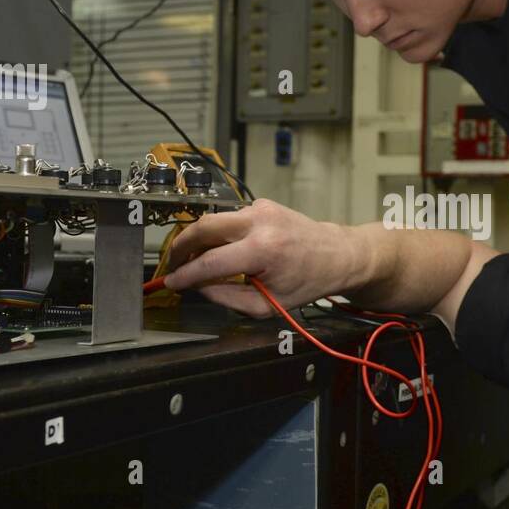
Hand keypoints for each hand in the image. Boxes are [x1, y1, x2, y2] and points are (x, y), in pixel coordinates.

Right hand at [163, 198, 354, 316]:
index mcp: (263, 250)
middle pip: (203, 228)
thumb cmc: (308, 282)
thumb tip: (198, 287)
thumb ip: (228, 297)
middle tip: (172, 264)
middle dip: (180, 247)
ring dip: (196, 238)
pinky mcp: (262, 204)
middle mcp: (260, 223)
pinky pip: (229, 218)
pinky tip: (222, 248)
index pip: (210, 262)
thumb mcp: (267, 305)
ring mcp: (260, 209)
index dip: (185, 274)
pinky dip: (219, 233)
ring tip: (189, 258)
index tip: (171, 282)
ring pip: (212, 219)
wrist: (338, 255)